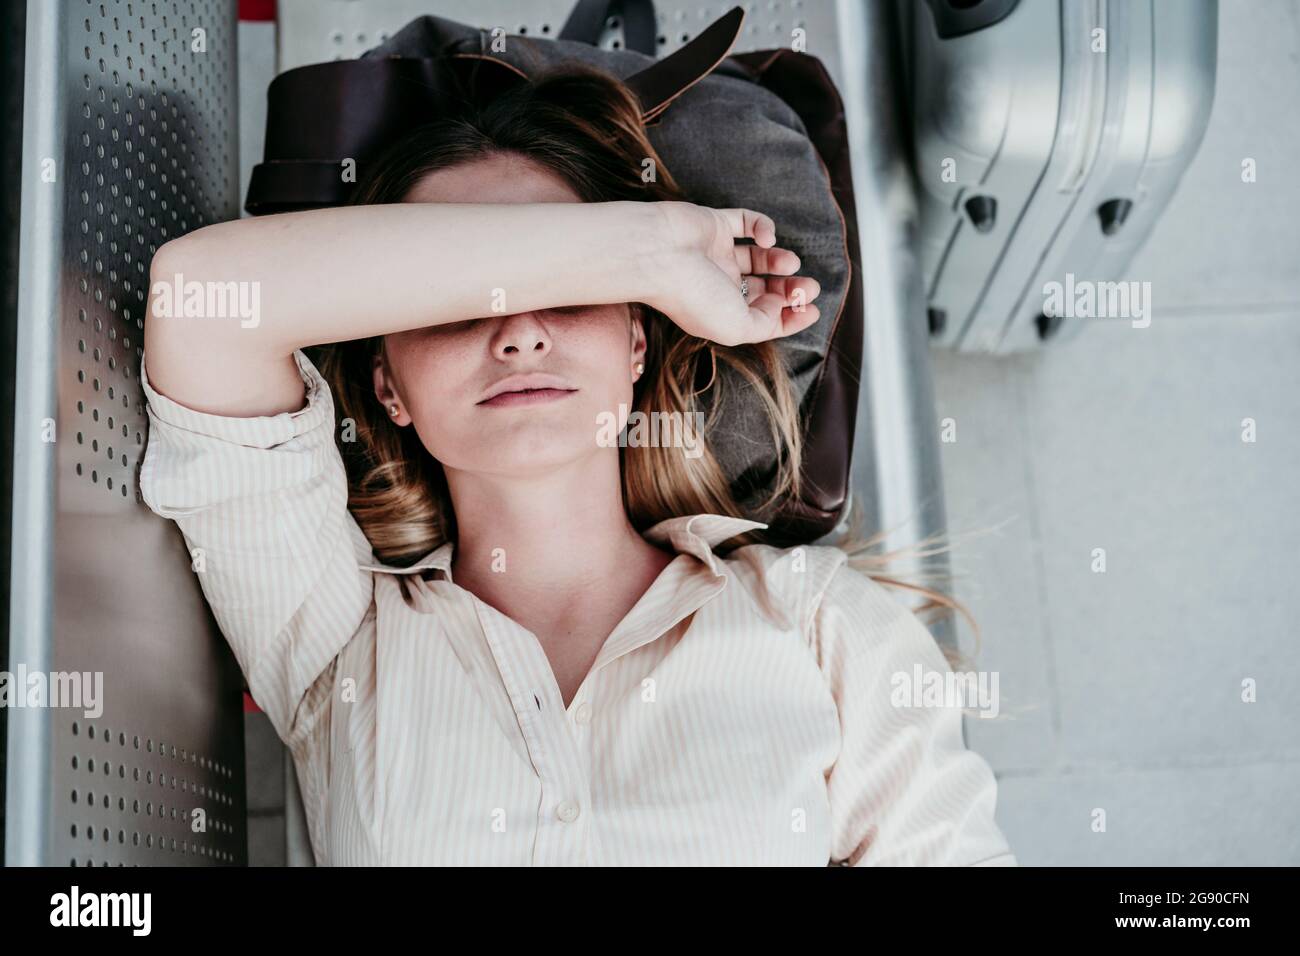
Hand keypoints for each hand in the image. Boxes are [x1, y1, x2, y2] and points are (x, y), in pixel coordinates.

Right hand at [639, 200, 821, 346]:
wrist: (657, 254)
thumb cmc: (692, 295)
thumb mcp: (736, 326)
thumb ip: (765, 323)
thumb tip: (782, 308)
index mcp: (721, 314)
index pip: (762, 318)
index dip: (791, 316)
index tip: (813, 310)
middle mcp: (719, 286)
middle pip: (764, 289)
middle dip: (791, 288)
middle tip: (810, 286)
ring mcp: (717, 255)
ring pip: (759, 257)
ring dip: (780, 261)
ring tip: (790, 263)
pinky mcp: (715, 224)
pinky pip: (746, 222)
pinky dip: (763, 228)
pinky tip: (766, 237)